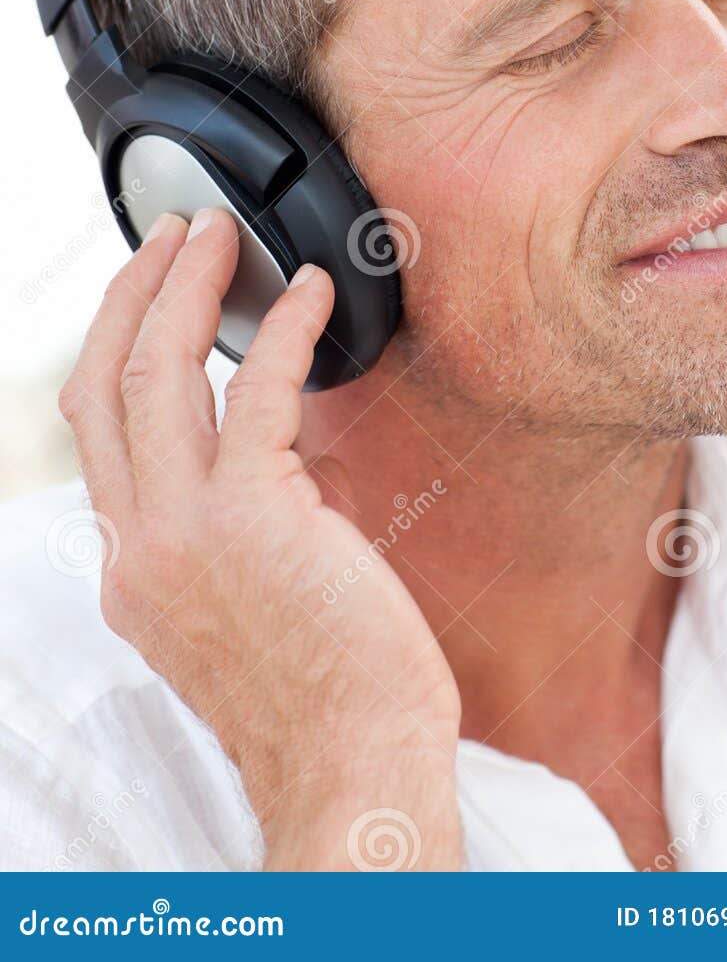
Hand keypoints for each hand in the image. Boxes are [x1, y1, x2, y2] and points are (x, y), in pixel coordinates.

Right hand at [59, 207, 462, 870]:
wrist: (352, 769)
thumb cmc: (326, 697)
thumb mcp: (241, 612)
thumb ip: (229, 534)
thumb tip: (269, 452)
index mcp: (132, 572)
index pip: (97, 435)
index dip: (116, 348)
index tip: (149, 296)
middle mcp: (138, 548)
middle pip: (102, 384)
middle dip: (132, 294)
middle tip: (173, 235)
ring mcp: (185, 533)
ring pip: (155, 373)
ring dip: (186, 288)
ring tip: (220, 237)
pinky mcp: (255, 516)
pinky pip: (255, 388)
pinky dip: (281, 328)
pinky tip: (311, 295)